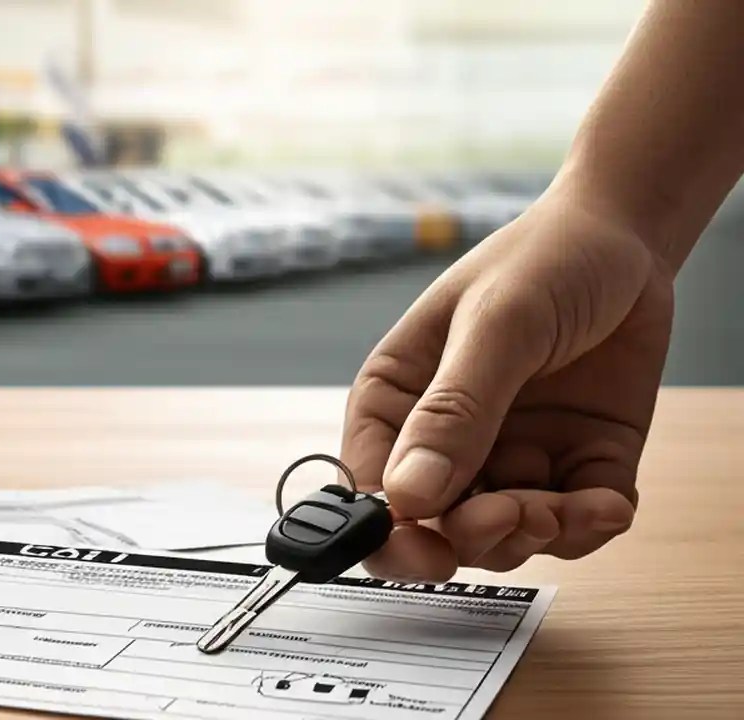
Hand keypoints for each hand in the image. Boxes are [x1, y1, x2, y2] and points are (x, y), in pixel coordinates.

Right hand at [341, 188, 674, 581]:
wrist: (630, 236)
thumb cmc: (544, 259)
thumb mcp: (496, 324)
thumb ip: (454, 411)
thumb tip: (408, 497)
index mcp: (397, 399)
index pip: (369, 485)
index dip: (390, 531)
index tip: (426, 551)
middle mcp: (446, 437)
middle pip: (435, 525)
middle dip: (473, 536)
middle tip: (511, 515)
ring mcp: (511, 455)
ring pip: (504, 537)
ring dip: (533, 533)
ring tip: (566, 503)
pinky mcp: (575, 464)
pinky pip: (575, 526)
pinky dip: (590, 527)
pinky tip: (606, 502)